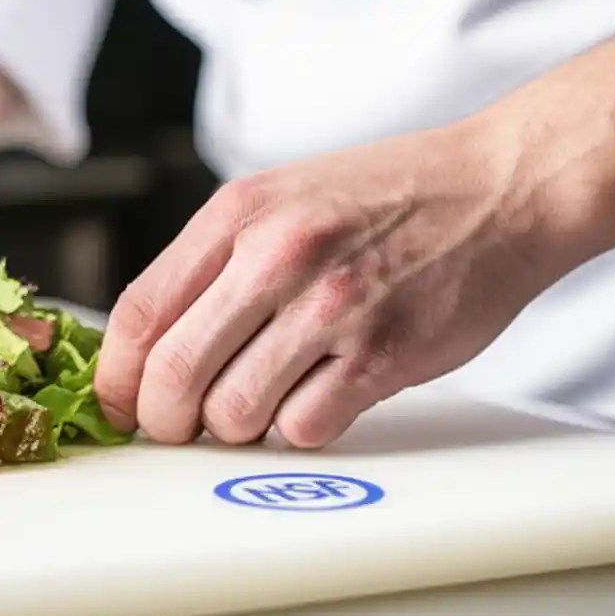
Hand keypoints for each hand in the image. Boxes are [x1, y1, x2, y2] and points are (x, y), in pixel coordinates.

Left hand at [94, 121, 576, 447]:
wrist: (497, 188)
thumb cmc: (385, 198)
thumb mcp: (280, 199)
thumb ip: (214, 263)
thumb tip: (153, 347)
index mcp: (237, 216)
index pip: (138, 314)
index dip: (116, 377)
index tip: (120, 405)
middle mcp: (275, 258)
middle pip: (173, 375)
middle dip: (165, 420)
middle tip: (181, 425)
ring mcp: (330, 308)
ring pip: (233, 413)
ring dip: (236, 426)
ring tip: (263, 399)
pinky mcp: (381, 354)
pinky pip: (303, 427)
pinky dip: (299, 427)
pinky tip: (318, 395)